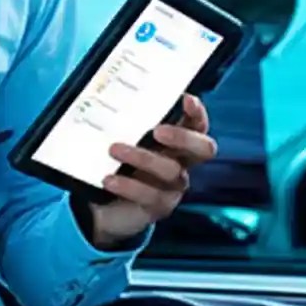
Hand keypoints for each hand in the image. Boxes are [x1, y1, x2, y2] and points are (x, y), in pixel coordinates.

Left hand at [85, 95, 217, 247]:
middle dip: (183, 137)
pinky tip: (108, 180)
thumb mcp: (121, 142)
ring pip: (171, 170)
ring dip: (143, 158)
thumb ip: (125, 126)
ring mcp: (172, 187)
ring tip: (114, 149)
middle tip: (158, 131)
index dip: (197, 113)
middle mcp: (181, 163)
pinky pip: (150, 195)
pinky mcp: (159, 207)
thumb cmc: (115, 165)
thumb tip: (110, 97)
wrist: (101, 207)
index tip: (186, 98)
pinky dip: (128, 186)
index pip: (198, 125)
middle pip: (203, 149)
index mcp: (176, 143)